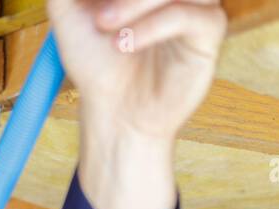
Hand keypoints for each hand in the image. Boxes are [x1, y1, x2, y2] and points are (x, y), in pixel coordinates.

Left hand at [48, 0, 226, 208]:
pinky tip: (123, 42)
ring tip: (104, 26)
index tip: (90, 8)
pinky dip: (155, 22)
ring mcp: (194, 10)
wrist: (114, 125)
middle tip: (95, 13)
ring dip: (135, 1)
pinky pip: (193, 14)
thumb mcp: (69, 23)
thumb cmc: (95, 75)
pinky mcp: (208, 35)